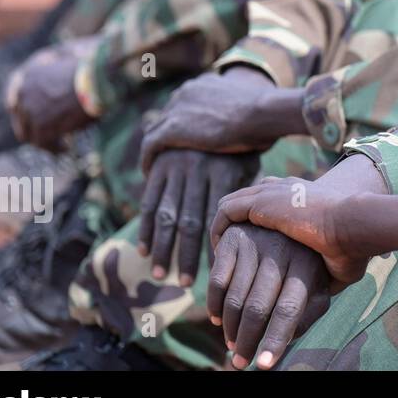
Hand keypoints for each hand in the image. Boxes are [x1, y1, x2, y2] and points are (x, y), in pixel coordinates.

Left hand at [5, 40, 97, 148]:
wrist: (98, 79)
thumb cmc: (94, 74)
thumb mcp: (70, 71)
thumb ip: (58, 86)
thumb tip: (63, 101)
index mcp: (30, 75)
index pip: (18, 99)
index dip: (29, 113)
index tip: (42, 121)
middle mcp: (23, 92)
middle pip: (22, 119)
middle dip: (36, 130)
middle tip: (51, 137)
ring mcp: (30, 109)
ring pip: (31, 134)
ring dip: (46, 141)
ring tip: (62, 146)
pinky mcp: (41, 124)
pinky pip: (43, 142)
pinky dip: (54, 147)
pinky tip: (66, 148)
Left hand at [139, 68, 304, 169]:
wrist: (263, 111)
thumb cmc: (267, 114)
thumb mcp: (251, 107)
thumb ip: (241, 113)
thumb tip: (252, 128)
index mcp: (205, 83)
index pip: (184, 103)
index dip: (183, 123)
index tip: (183, 141)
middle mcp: (187, 91)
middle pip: (167, 115)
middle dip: (165, 135)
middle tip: (165, 156)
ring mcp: (178, 107)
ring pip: (155, 130)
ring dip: (153, 149)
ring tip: (154, 168)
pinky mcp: (172, 127)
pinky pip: (150, 145)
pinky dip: (148, 159)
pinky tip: (150, 174)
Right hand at [139, 149, 258, 286]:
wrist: (219, 113)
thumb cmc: (242, 150)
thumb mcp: (250, 167)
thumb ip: (247, 197)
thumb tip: (253, 235)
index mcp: (224, 172)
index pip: (218, 218)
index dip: (214, 246)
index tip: (216, 271)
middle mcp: (197, 171)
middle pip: (189, 221)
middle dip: (185, 255)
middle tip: (184, 284)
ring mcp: (175, 168)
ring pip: (166, 215)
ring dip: (161, 247)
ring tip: (160, 275)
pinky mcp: (158, 167)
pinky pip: (149, 202)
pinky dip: (146, 228)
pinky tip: (144, 251)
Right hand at [206, 223, 330, 368]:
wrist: (296, 217)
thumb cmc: (309, 262)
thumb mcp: (318, 284)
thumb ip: (307, 311)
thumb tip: (283, 344)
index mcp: (306, 265)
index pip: (289, 309)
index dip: (275, 339)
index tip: (264, 365)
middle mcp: (281, 251)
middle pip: (258, 306)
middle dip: (247, 340)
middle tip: (240, 362)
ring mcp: (256, 242)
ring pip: (235, 296)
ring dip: (229, 328)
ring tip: (232, 345)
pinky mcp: (234, 238)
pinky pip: (218, 280)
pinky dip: (215, 305)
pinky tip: (218, 320)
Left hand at [212, 176, 370, 284]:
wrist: (354, 226)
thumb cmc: (353, 246)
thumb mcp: (335, 257)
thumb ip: (323, 269)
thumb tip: (324, 293)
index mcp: (304, 196)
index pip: (273, 198)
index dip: (260, 220)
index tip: (254, 248)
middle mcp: (285, 189)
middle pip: (248, 197)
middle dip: (236, 222)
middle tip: (229, 251)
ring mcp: (272, 193)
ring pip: (232, 205)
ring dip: (224, 229)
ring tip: (220, 256)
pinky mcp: (260, 202)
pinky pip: (226, 213)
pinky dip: (219, 232)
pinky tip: (219, 254)